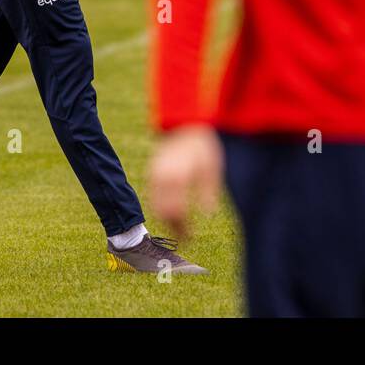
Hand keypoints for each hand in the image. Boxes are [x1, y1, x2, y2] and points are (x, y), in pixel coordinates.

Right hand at [148, 124, 221, 239]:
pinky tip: (172, 213)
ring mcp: (155, 174)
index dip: (182, 228)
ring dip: (165, 220)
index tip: (190, 238)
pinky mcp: (153, 172)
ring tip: (179, 229)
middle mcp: (162, 177)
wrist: (186, 125)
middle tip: (186, 239)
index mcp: (177, 178)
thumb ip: (209, 191)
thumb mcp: (212, 168)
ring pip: (155, 206)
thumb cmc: (203, 147)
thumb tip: (209, 213)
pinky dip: (160, 208)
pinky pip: (153, 196)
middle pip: (163, 212)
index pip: (176, 211)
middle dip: (173, 228)